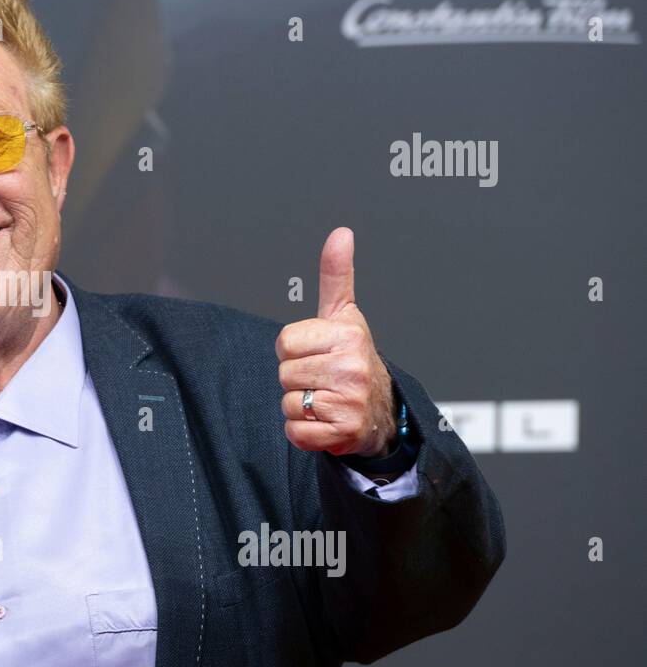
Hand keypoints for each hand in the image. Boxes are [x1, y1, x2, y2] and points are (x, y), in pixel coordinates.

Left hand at [276, 227, 396, 456]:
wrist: (380, 411)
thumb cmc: (353, 358)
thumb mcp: (344, 315)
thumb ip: (336, 275)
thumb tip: (341, 233)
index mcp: (347, 335)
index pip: (284, 343)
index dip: (294, 350)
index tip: (317, 353)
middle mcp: (352, 367)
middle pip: (285, 373)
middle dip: (297, 379)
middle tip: (323, 379)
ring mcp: (351, 401)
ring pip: (289, 403)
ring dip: (300, 406)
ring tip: (325, 399)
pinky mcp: (345, 433)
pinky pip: (296, 433)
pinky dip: (303, 432)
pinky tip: (325, 421)